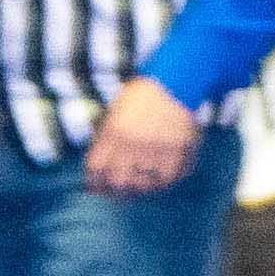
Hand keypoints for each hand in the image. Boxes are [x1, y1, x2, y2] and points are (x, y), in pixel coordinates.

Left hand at [81, 76, 200, 199]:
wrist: (174, 83)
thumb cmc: (141, 98)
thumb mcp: (115, 112)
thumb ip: (105, 138)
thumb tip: (96, 170)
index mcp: (113, 131)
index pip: (96, 168)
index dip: (95, 183)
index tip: (98, 189)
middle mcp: (133, 141)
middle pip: (120, 182)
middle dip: (119, 191)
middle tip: (123, 192)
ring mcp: (157, 146)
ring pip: (145, 184)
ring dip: (143, 188)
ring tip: (144, 186)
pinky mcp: (179, 148)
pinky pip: (170, 177)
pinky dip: (166, 182)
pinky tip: (163, 179)